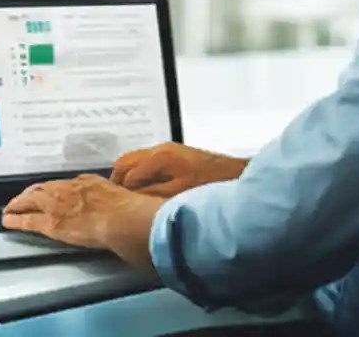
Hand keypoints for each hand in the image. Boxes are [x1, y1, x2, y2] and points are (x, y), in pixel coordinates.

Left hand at [2, 174, 163, 271]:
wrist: (120, 217)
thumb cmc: (124, 207)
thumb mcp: (113, 191)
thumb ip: (103, 193)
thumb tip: (105, 197)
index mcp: (82, 182)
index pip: (59, 185)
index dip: (48, 189)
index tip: (44, 192)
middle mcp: (65, 190)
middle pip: (40, 189)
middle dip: (28, 194)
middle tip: (19, 199)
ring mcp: (56, 205)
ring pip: (30, 201)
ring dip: (18, 204)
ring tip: (9, 209)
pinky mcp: (51, 223)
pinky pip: (27, 221)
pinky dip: (15, 220)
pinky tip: (7, 222)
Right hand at [110, 142, 247, 196]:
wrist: (241, 178)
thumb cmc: (210, 188)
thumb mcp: (175, 198)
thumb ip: (149, 196)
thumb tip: (128, 199)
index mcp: (158, 158)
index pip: (124, 175)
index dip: (118, 193)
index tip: (117, 208)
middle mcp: (160, 150)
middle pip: (125, 162)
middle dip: (119, 182)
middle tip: (120, 203)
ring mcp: (170, 151)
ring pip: (137, 162)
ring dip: (132, 179)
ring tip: (134, 201)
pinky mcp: (178, 156)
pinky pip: (150, 164)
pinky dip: (144, 176)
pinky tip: (151, 193)